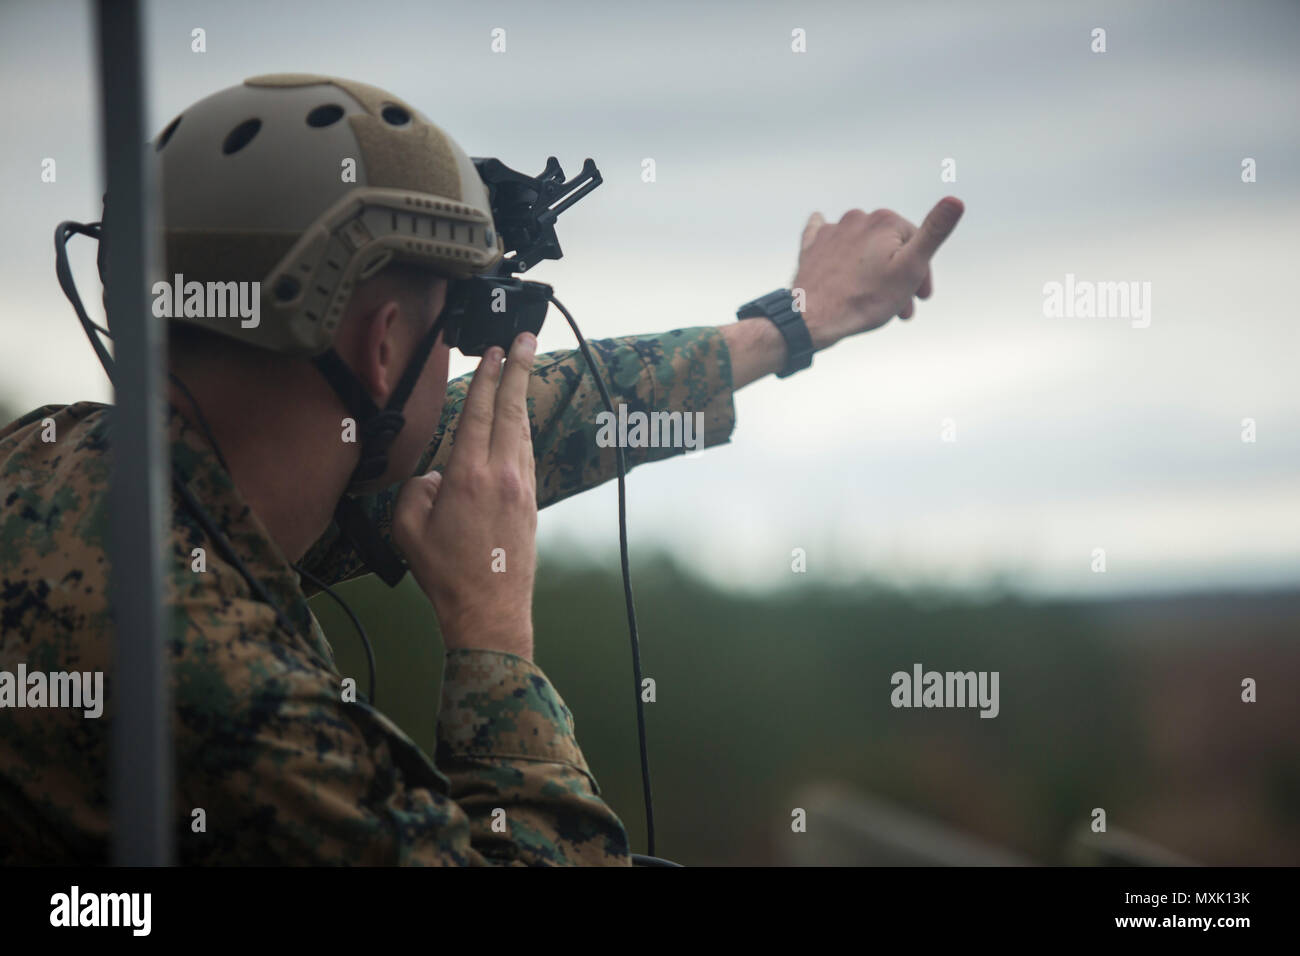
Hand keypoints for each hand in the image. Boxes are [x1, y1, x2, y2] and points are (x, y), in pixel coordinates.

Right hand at [392, 333, 538, 659]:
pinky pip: (527, 456)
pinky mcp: (531, 503)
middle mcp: (502, 476)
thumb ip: (416, 489)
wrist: (490, 610)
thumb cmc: (446, 574)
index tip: (496, 352)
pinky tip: (520, 424)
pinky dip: (523, 432)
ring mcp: (522, 489)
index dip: (489, 378)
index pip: (481, 412)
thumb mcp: (408, 529)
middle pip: (512, 410)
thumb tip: (436, 475)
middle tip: (526, 339)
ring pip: (523, 431)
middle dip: (519, 370)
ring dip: (522, 398)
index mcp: (469, 476)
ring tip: (523, 369)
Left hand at [792, 197, 963, 349]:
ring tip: (876, 302)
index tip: (921, 298)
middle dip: (898, 276)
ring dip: (874, 271)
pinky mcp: (813, 245)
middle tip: (901, 310)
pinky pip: (824, 234)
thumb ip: (934, 232)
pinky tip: (826, 230)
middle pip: (889, 247)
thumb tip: (955, 200)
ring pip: (863, 249)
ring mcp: (832, 230)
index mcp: (885, 220)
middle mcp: (858, 218)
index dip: (923, 272)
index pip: (915, 243)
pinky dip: (833, 240)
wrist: (813, 317)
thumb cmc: (865, 298)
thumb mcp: (910, 268)